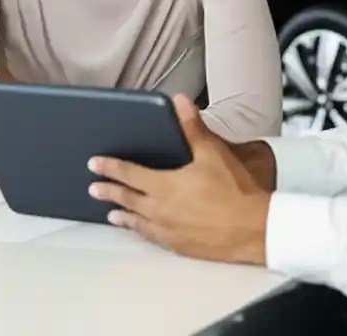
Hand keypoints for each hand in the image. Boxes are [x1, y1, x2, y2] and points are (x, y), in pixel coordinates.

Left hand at [88, 94, 271, 265]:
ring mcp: (169, 230)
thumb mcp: (212, 153)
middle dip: (109, 191)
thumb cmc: (234, 190)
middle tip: (93, 189)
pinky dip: (142, 231)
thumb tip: (180, 101)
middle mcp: (160, 210)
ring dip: (123, 215)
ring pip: (137, 222)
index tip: (94, 163)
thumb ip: (192, 128)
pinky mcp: (180, 246)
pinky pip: (153, 237)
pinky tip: (142, 231)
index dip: (110, 167)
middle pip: (127, 198)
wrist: (253, 229)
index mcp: (165, 185)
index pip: (129, 173)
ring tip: (111, 215)